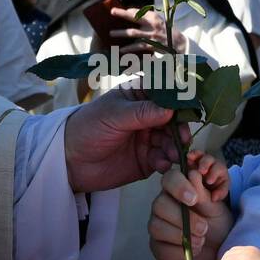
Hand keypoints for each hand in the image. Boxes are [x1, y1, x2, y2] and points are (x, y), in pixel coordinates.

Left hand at [63, 85, 189, 192]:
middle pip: (174, 120)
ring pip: (172, 141)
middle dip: (180, 129)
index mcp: (140, 97)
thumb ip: (142, 112)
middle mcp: (148, 116)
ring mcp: (149, 138)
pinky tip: (161, 164)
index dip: (179, 102)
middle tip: (183, 139)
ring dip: (175, 148)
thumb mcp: (113, 115)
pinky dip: (166, 162)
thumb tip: (170, 109)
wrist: (70, 160)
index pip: (165, 95)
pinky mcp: (148, 160)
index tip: (189, 111)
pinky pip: (164, 160)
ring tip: (172, 155)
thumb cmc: (87, 128)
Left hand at [109, 5, 185, 55]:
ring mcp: (151, 35)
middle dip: (123, 14)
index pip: (139, 11)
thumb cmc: (165, 30)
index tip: (120, 10)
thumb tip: (131, 12)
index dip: (129, 10)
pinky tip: (121, 50)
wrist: (178, 42)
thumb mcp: (158, 20)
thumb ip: (146, 17)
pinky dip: (129, 48)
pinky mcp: (151, 45)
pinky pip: (137, 46)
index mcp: (154, 17)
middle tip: (112, 11)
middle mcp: (152, 24)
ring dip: (121, 33)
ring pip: (133, 33)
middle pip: (135, 17)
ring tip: (111, 33)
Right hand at [149, 150, 234, 259]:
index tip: (193, 199)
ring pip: (156, 226)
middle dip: (183, 218)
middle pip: (159, 204)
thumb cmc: (218, 224)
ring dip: (181, 235)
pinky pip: (160, 248)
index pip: (169, 178)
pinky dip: (179, 252)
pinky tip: (193, 250)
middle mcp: (163, 205)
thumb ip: (203, 193)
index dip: (178, 186)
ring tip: (200, 240)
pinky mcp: (157, 247)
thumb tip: (193, 174)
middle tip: (204, 228)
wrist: (220, 250)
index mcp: (177, 190)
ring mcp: (157, 226)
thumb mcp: (216, 208)